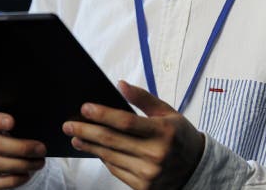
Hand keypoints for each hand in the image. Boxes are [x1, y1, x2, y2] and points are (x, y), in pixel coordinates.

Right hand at [0, 107, 46, 188]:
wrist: (16, 148)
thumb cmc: (20, 129)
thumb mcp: (21, 120)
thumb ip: (24, 119)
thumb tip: (41, 124)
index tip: (12, 122)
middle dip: (21, 148)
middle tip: (41, 149)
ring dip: (21, 164)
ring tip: (39, 162)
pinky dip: (13, 180)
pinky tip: (26, 175)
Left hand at [62, 80, 204, 189]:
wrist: (196, 169)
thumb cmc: (180, 136)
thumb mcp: (168, 113)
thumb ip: (143, 98)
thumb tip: (120, 85)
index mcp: (163, 132)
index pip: (126, 122)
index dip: (103, 114)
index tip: (85, 108)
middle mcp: (156, 154)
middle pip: (112, 140)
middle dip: (86, 131)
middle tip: (68, 124)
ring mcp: (149, 173)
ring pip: (110, 157)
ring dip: (89, 146)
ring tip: (76, 136)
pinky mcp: (144, 187)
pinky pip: (116, 170)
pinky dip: (103, 159)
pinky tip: (94, 150)